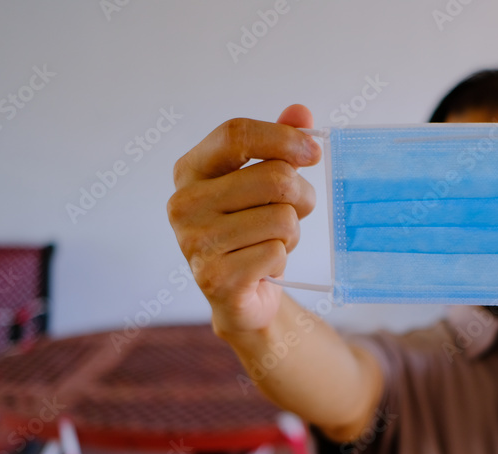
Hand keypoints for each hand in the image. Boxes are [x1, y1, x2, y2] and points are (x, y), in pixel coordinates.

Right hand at [167, 105, 320, 335]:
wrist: (239, 295)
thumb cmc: (251, 232)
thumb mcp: (263, 185)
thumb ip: (278, 146)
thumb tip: (301, 113)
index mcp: (190, 170)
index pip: (235, 134)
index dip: (282, 137)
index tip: (313, 152)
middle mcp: (184, 203)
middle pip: (273, 178)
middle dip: (301, 197)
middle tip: (295, 212)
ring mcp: (195, 242)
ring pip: (283, 219)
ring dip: (291, 234)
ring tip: (271, 242)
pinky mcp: (215, 278)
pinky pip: (277, 253)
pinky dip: (281, 260)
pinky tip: (262, 266)